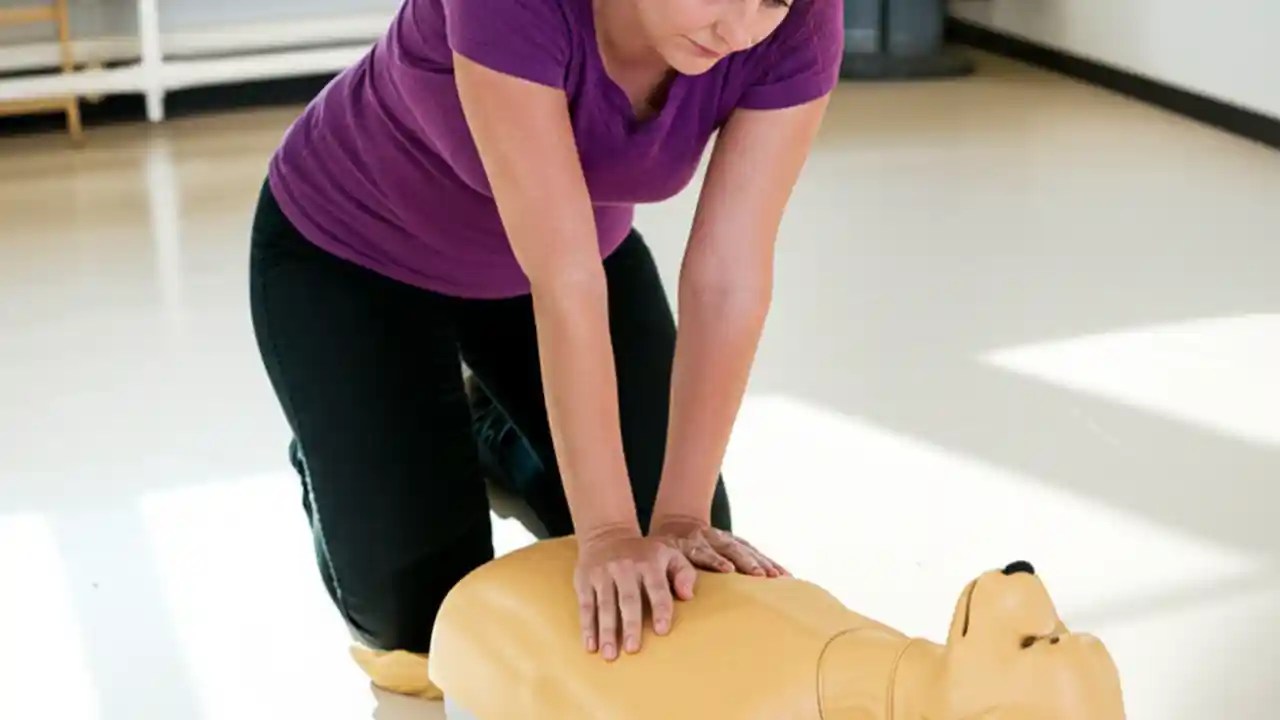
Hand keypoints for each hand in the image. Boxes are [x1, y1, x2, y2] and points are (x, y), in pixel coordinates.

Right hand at [573, 524, 697, 660]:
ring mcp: (602, 573)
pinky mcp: (584, 580)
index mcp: (649, 562)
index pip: (656, 587)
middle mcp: (625, 567)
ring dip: (606, 631)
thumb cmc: (645, 554)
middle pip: (628, 599)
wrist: (607, 534)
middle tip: (633, 649)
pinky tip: (590, 645)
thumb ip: (684, 573)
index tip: (662, 630)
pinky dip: (587, 626)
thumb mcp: (670, 554)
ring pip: (604, 604)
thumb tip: (688, 596)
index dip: (660, 608)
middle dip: (630, 624)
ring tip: (610, 654)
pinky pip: (585, 605)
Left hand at [650, 515, 787, 577]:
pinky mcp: (736, 541)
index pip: (703, 550)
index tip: (727, 569)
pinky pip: (755, 551)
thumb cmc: (669, 551)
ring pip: (745, 548)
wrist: (679, 524)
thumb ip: (669, 572)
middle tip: (759, 575)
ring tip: (776, 576)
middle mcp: (710, 538)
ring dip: (761, 562)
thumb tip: (675, 594)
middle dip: (746, 561)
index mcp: (690, 542)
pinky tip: (784, 574)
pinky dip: (769, 562)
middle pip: (729, 548)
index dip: (715, 559)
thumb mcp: (663, 557)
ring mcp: (725, 538)